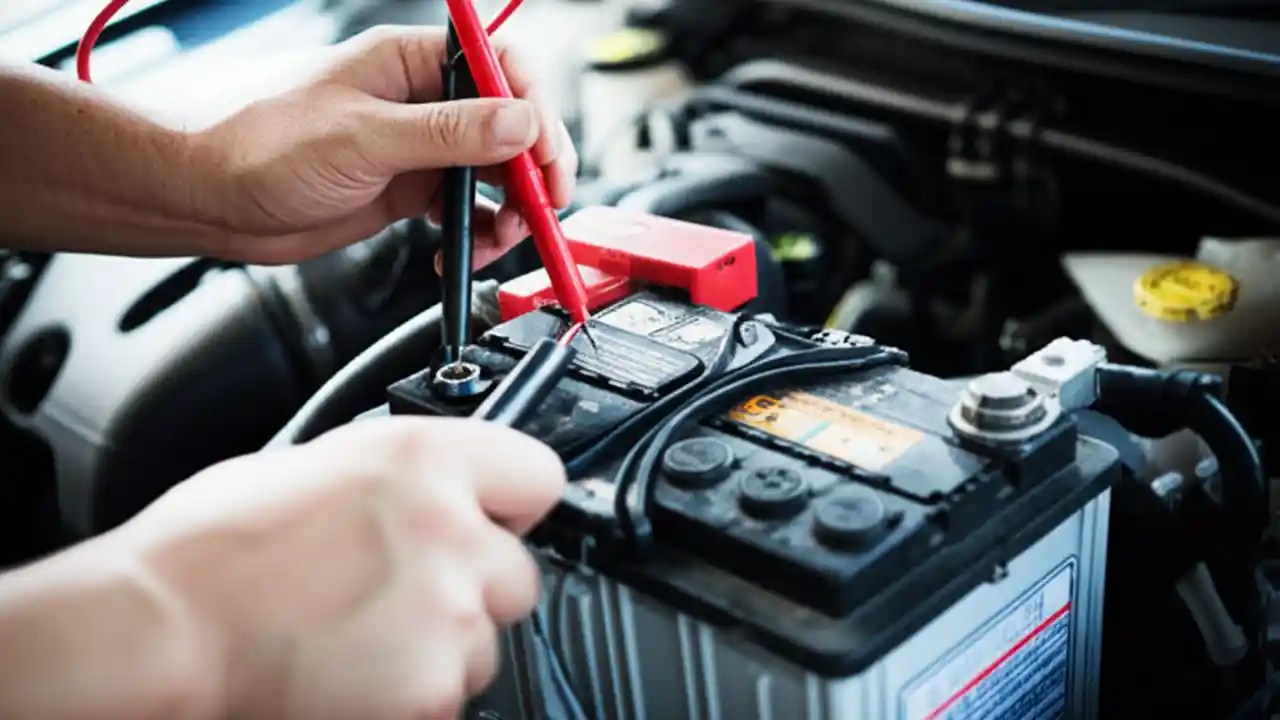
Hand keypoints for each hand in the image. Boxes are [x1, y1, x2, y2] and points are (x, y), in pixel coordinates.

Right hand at [114, 417, 564, 718]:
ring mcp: (448, 614)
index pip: (539, 476)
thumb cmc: (212, 550)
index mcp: (425, 460)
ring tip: (359, 636)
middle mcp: (452, 531)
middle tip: (401, 595)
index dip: (511, 506)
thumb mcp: (316, 464)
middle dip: (472, 588)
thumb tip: (430, 489)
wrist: (162, 629)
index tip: (494, 523)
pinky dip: (412, 694)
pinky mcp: (430, 689)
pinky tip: (351, 672)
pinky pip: (449, 695)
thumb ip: (400, 477)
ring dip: (440, 645)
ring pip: (484, 642)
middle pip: (517, 574)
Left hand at [193, 25, 577, 266]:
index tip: (546, 155)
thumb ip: (448, 133)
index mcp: (409, 63)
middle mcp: (420, 102)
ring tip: (500, 237)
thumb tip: (520, 123)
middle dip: (531, 169)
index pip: (499, 69)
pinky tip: (463, 251)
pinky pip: (463, 210)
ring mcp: (415, 149)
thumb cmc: (259, 143)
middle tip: (543, 206)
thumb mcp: (363, 137)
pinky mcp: (405, 192)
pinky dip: (475, 233)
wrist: (210, 198)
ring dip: (507, 209)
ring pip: (491, 174)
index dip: (534, 109)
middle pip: (506, 126)